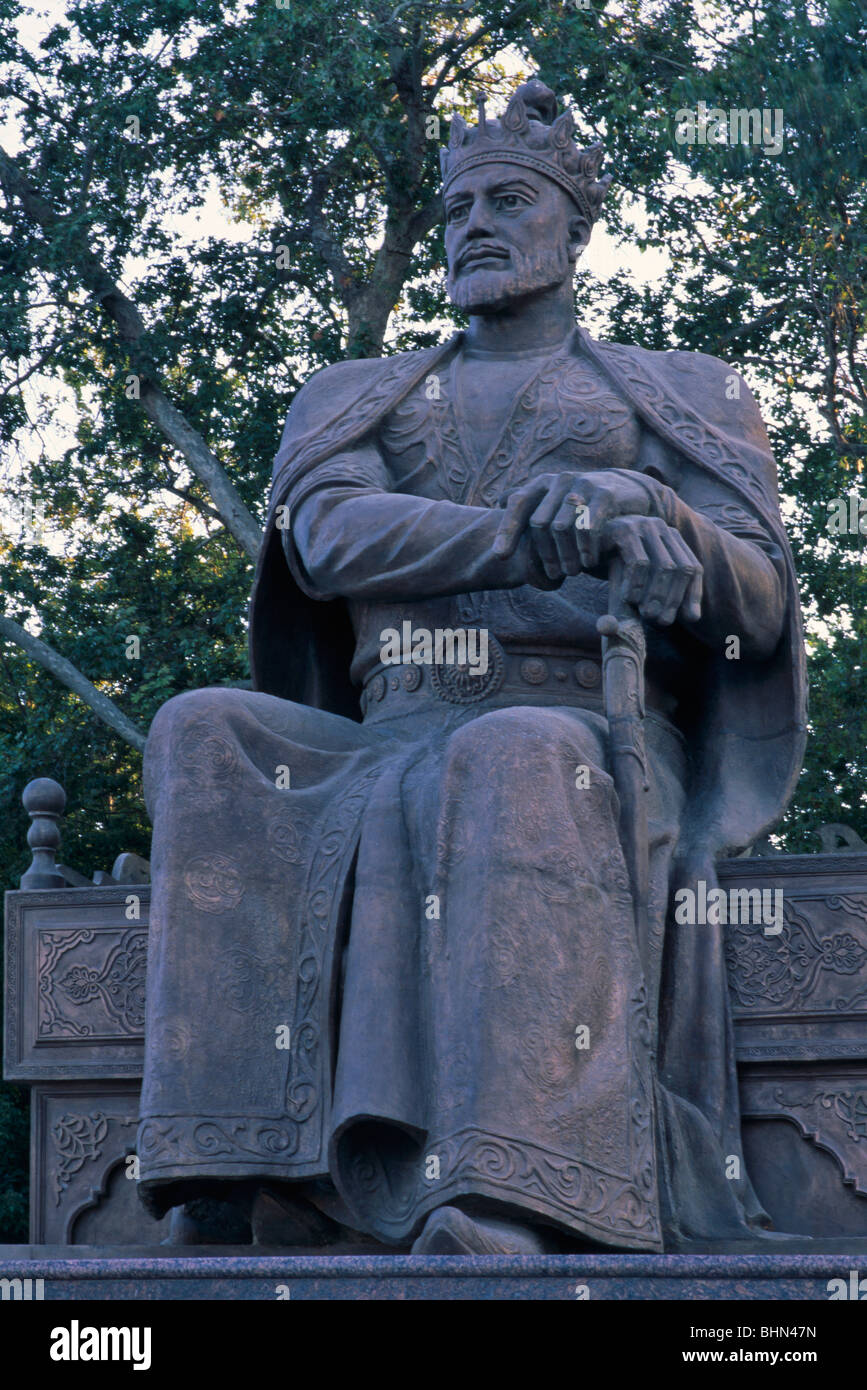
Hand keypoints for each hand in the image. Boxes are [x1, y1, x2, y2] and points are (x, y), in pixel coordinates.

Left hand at [492, 469, 671, 579]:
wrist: (630, 490)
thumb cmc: (586, 504)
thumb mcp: (558, 501)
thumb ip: (533, 503)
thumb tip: (498, 502)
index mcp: (544, 482)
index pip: (518, 504)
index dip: (507, 531)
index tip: (500, 556)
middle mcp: (560, 480)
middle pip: (539, 523)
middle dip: (544, 554)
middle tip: (554, 575)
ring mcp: (583, 484)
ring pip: (562, 528)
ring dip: (565, 556)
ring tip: (571, 573)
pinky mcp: (605, 494)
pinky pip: (587, 527)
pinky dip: (585, 549)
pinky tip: (589, 563)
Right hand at [602, 515, 701, 624]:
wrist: (579, 549)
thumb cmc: (613, 569)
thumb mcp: (642, 583)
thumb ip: (665, 595)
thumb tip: (694, 617)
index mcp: (670, 538)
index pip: (693, 567)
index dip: (693, 594)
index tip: (687, 618)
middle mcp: (661, 528)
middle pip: (682, 568)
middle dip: (673, 599)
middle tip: (659, 620)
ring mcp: (643, 526)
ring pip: (664, 567)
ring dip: (656, 596)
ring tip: (644, 613)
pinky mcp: (623, 530)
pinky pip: (639, 562)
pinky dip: (636, 585)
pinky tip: (628, 598)